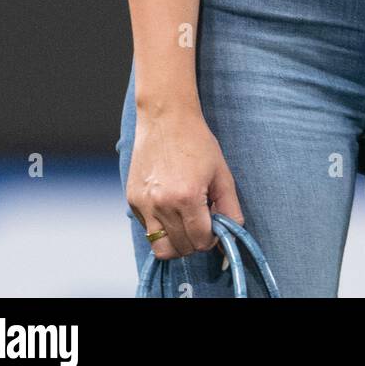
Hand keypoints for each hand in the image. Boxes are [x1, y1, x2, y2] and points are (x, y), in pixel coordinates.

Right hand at [126, 107, 243, 261]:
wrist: (166, 117)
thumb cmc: (197, 142)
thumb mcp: (222, 174)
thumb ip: (230, 209)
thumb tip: (231, 235)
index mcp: (187, 197)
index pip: (201, 242)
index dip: (211, 238)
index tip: (213, 224)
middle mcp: (162, 204)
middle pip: (181, 248)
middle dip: (195, 240)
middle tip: (200, 220)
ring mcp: (143, 204)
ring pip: (160, 247)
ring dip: (176, 240)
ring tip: (184, 219)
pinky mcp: (132, 200)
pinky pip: (148, 229)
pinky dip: (160, 226)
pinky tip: (169, 205)